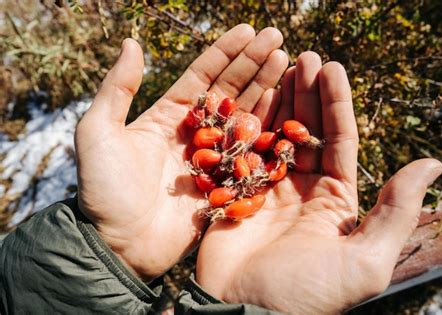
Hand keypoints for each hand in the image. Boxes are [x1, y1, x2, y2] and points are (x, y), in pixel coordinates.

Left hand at [74, 24, 287, 281]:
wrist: (119, 244)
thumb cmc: (104, 189)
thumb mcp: (98, 132)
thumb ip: (117, 88)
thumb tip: (131, 43)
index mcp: (169, 116)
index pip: (203, 76)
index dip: (226, 52)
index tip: (249, 30)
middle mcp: (196, 133)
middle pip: (231, 91)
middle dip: (254, 64)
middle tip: (278, 39)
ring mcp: (214, 158)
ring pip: (246, 117)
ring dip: (266, 90)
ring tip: (287, 64)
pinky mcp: (227, 183)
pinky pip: (252, 153)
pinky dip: (269, 132)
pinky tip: (286, 110)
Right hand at [196, 52, 441, 313]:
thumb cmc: (307, 295)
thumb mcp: (365, 261)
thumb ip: (397, 213)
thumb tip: (432, 164)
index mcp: (335, 201)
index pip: (339, 141)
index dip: (337, 104)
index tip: (332, 68)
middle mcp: (303, 190)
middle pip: (307, 130)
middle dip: (307, 94)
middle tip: (303, 57)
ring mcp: (268, 189)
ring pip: (276, 135)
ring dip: (279, 101)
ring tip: (280, 67)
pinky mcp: (238, 192)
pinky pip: (245, 151)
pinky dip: (248, 124)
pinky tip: (251, 98)